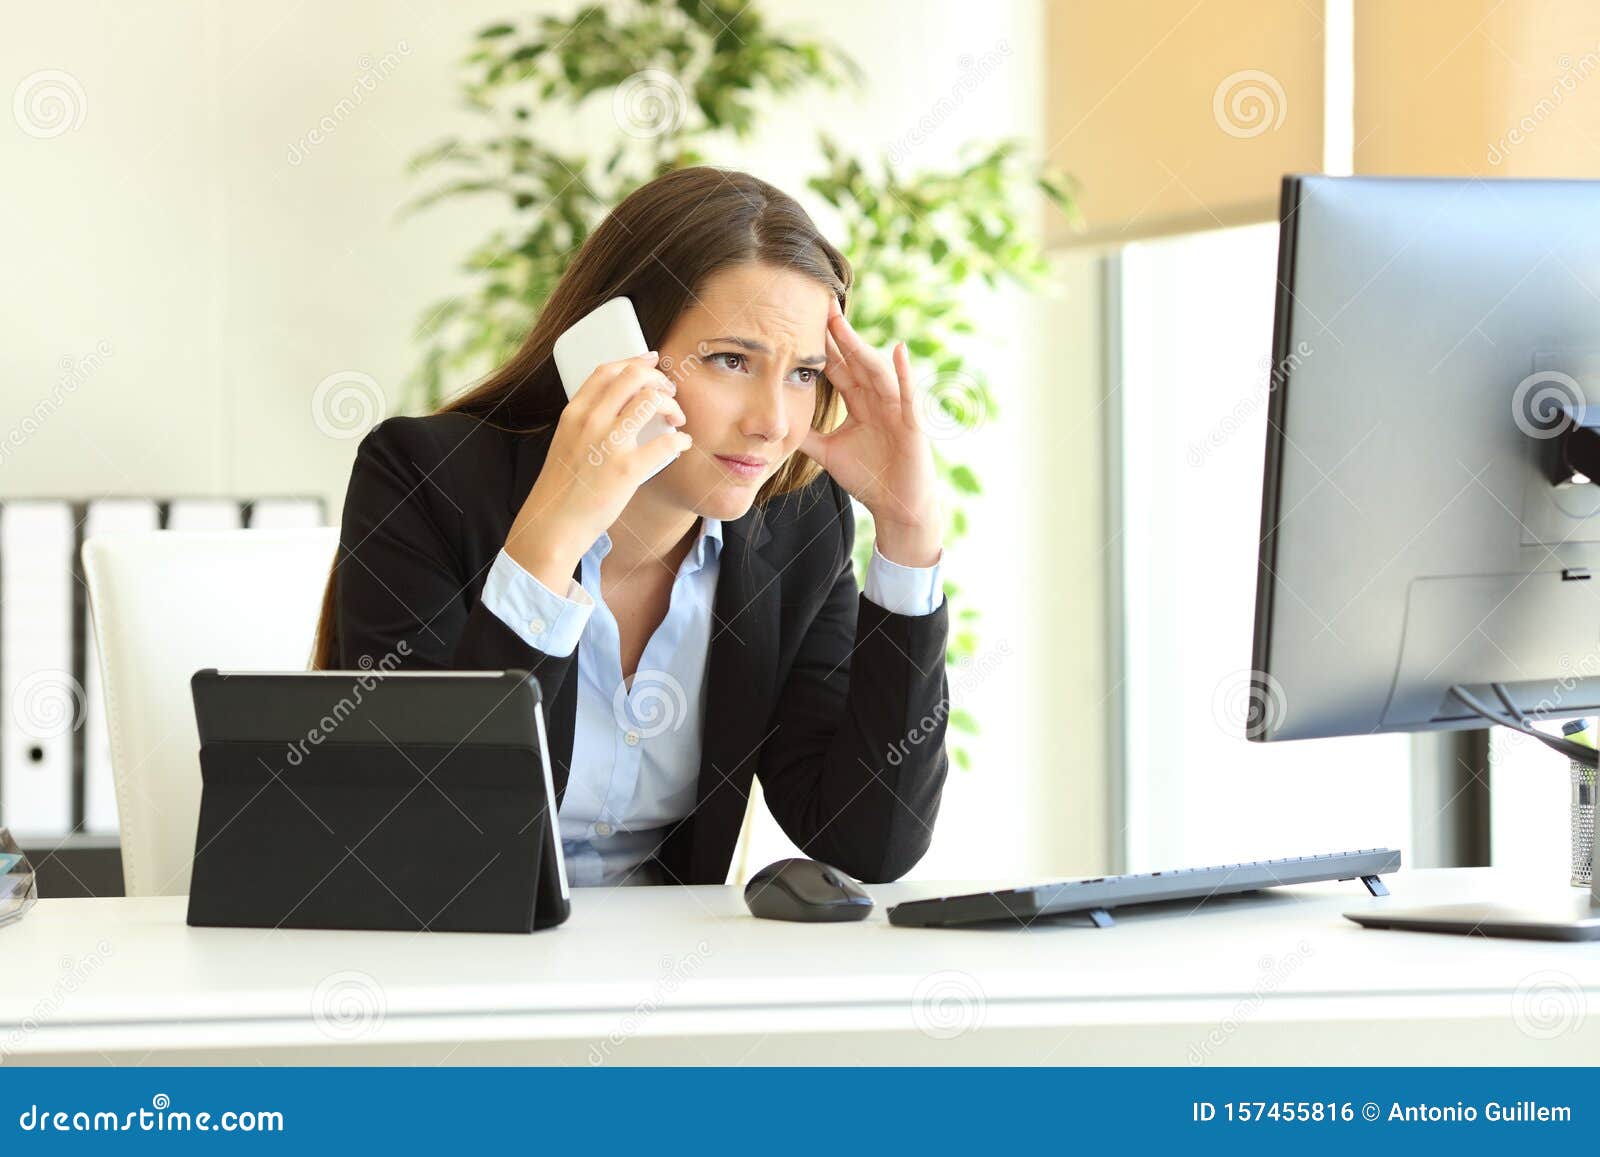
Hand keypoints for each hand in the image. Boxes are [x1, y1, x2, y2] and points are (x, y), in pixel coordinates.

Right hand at [503, 351, 690, 589]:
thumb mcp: (566, 442)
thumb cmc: (563, 486)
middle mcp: (591, 421)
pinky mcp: (627, 470)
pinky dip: (681, 440)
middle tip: (670, 393)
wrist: (554, 523)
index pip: (607, 370)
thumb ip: (587, 422)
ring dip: (672, 405)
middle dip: (659, 379)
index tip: (652, 361)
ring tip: (677, 419)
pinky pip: (666, 443)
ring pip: (652, 401)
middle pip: (633, 377)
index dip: (635, 361)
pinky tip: (683, 444)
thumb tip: (617, 408)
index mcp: (574, 413)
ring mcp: (609, 444)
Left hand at [801, 298, 941, 566]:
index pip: (837, 368)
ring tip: (842, 322)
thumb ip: (808, 435)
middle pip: (854, 361)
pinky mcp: (911, 423)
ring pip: (874, 371)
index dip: (821, 346)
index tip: (801, 319)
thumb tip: (777, 423)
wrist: (897, 505)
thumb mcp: (828, 453)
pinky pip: (907, 394)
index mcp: (859, 402)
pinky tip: (899, 350)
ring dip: (859, 346)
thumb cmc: (869, 477)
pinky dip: (904, 372)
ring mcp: (895, 408)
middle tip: (820, 303)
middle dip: (838, 334)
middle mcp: (877, 398)